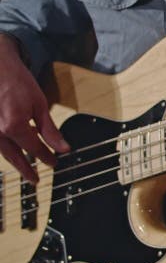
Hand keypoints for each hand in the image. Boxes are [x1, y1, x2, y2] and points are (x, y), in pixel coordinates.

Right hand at [0, 35, 69, 182]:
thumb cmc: (18, 82)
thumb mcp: (40, 105)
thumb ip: (50, 131)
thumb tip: (64, 149)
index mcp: (14, 126)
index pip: (34, 149)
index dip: (46, 158)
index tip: (54, 164)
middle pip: (14, 157)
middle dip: (26, 169)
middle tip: (35, 180)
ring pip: (3, 151)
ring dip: (15, 160)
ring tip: (26, 168)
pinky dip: (7, 146)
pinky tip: (16, 147)